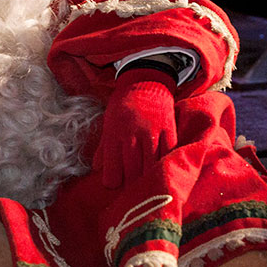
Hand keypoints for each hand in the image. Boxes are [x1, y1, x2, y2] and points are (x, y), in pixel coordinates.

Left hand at [93, 73, 175, 188]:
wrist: (144, 82)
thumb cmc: (122, 107)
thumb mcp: (107, 125)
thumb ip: (103, 150)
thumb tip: (96, 170)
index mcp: (113, 136)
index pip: (112, 174)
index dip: (113, 183)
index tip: (115, 183)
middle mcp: (132, 136)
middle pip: (132, 175)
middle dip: (131, 184)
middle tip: (132, 185)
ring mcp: (152, 134)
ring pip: (151, 169)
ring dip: (148, 178)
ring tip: (147, 180)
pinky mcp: (169, 131)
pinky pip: (168, 156)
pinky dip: (164, 164)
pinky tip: (161, 167)